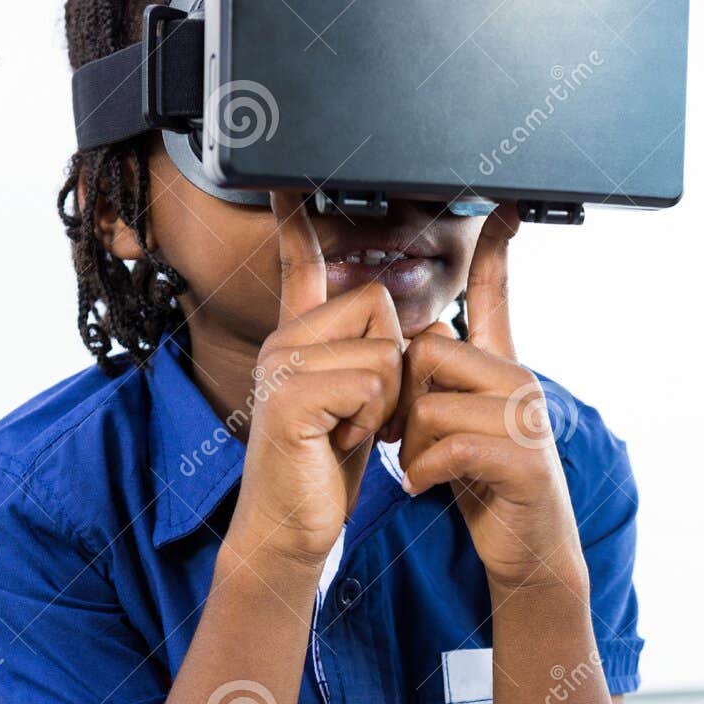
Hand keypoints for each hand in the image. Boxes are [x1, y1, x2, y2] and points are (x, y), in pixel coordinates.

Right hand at [226, 193, 403, 570]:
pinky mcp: (291, 395)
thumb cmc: (326, 467)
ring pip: (383, 349)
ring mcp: (282, 363)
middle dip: (392, 367)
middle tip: (360, 414)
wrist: (292, 526)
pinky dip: (371, 420)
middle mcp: (284, 339)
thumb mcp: (360, 402)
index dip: (296, 219)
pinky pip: (371, 381)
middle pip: (378, 306)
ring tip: (349, 431)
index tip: (285, 178)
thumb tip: (421, 325)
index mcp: (299, 335)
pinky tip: (341, 442)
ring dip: (385, 403)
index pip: (301, 263)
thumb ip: (376, 358)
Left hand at [397, 204, 586, 594]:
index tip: (504, 207)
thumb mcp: (458, 427)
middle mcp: (519, 379)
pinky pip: (445, 445)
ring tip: (424, 472)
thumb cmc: (487, 488)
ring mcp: (525, 416)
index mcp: (501, 367)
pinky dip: (421, 472)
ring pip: (429, 404)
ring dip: (409, 448)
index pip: (496, 297)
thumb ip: (441, 386)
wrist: (528, 551)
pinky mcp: (522, 457)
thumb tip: (412, 350)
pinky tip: (424, 488)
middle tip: (408, 443)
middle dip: (402, 402)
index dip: (497, 253)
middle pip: (427, 353)